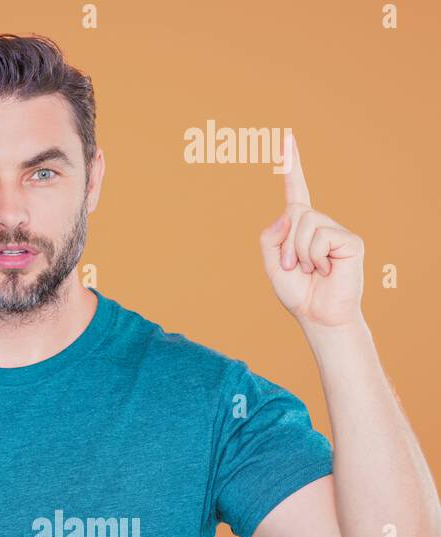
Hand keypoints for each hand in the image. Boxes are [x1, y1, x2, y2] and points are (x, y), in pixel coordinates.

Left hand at [259, 132, 364, 329]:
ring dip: (298, 252)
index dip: (291, 166)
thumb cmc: (297, 291)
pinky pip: (321, 236)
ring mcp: (336, 231)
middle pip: (294, 211)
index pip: (295, 190)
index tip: (288, 138)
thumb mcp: (272, 264)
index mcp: (299, 227)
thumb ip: (271, 235)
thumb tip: (291, 211)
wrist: (318, 314)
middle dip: (286, 244)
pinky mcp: (350, 240)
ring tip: (310, 270)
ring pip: (305, 222)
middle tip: (294, 267)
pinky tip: (325, 270)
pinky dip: (314, 256)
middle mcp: (319, 224)